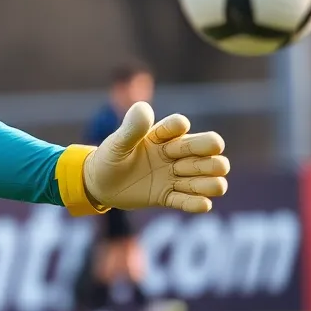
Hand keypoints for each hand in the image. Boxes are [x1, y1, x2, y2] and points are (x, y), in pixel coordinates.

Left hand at [82, 102, 229, 213]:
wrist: (99, 183)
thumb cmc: (109, 158)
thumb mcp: (117, 143)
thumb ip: (132, 128)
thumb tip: (144, 106)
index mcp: (161, 136)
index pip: (179, 127)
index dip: (179, 131)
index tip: (174, 134)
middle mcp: (173, 155)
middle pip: (206, 153)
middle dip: (209, 160)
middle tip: (190, 167)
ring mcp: (172, 177)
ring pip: (205, 179)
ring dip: (211, 183)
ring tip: (210, 186)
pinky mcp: (166, 196)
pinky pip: (187, 202)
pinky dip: (196, 203)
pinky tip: (203, 204)